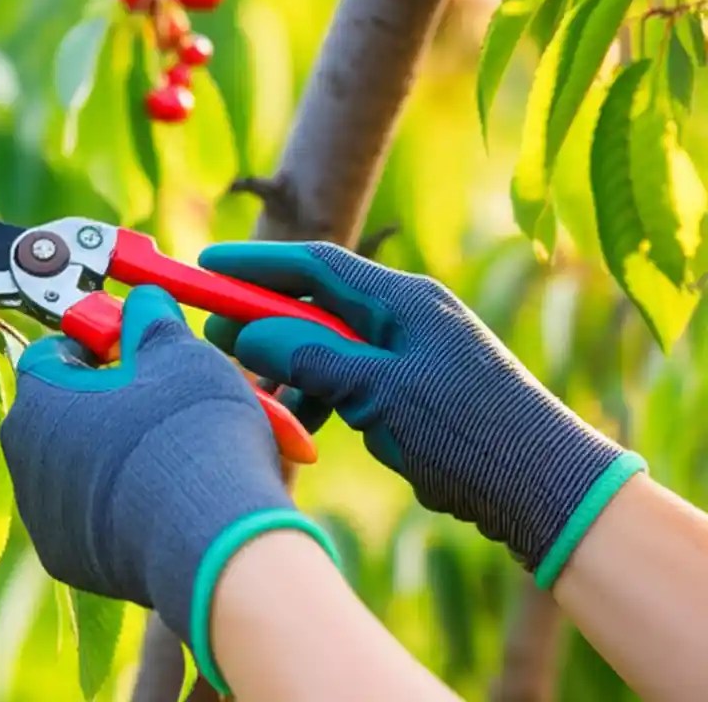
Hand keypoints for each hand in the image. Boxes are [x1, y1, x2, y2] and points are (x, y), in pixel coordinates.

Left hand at [0, 285, 336, 678]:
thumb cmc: (193, 435)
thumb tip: (144, 303)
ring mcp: (43, 515)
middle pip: (63, 412)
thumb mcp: (180, 354)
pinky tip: (169, 499)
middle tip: (162, 399)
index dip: (95, 345)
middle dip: (108, 401)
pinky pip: (93, 516)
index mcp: (40, 399)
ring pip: (78, 465)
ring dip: (117, 452)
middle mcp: (24, 459)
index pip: (52, 353)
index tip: (133, 349)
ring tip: (175, 451)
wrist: (212, 541)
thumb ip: (152, 320)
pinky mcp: (70, 559)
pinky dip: (123, 503)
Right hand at [199, 242, 645, 588]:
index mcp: (404, 300)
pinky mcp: (417, 391)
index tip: (206, 266)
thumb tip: (248, 334)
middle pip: (318, 303)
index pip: (316, 265)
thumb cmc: (467, 432)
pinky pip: (351, 380)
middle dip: (264, 318)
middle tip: (215, 334)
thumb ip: (309, 358)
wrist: (543, 485)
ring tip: (255, 394)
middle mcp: (408, 317)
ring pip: (331, 347)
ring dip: (290, 366)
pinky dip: (321, 395)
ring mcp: (413, 353)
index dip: (256, 265)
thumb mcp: (377, 393)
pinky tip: (302, 423)